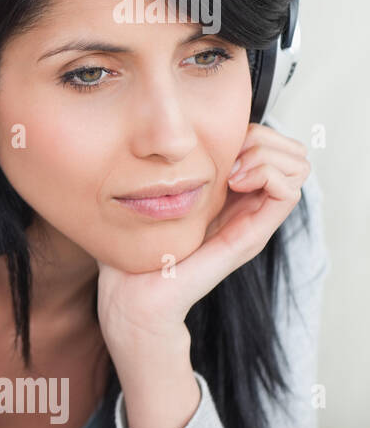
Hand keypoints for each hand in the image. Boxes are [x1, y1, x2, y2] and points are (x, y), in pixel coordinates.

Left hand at [96, 122, 310, 374]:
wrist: (131, 297)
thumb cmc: (135, 249)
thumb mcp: (151, 199)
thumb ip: (165, 174)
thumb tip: (161, 139)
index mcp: (227, 195)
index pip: (270, 145)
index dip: (252, 130)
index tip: (217, 139)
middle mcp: (246, 206)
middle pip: (292, 153)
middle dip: (264, 138)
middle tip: (228, 154)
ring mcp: (251, 223)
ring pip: (296, 169)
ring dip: (267, 154)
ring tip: (231, 169)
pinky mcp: (248, 238)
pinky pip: (287, 194)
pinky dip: (267, 174)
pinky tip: (233, 179)